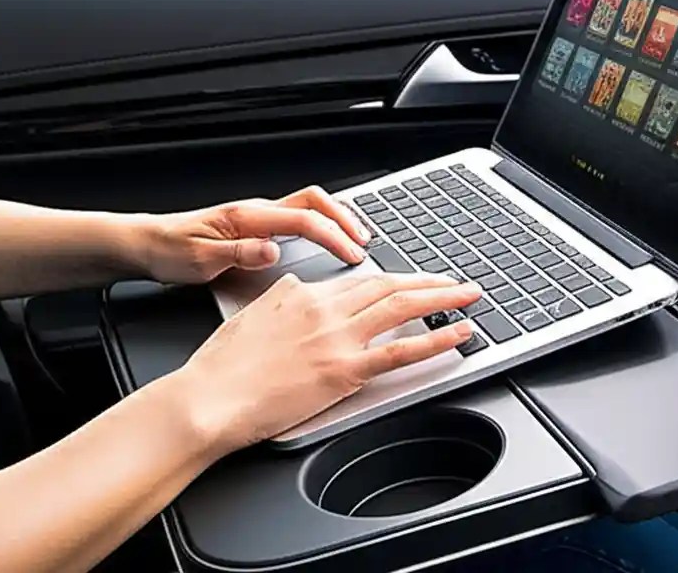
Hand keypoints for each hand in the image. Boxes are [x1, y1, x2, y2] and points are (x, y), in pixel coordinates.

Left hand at [142, 186, 371, 283]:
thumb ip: (239, 254)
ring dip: (338, 217)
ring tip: (359, 236)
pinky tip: (330, 237)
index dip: (334, 237)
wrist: (146, 244)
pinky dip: (323, 222)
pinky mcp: (256, 224)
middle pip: (315, 201)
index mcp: (247, 217)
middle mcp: (257, 210)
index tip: (353, 255)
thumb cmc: (169, 251)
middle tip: (366, 242)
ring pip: (310, 204)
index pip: (304, 220)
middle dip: (346, 219)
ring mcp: (258, 215)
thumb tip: (273, 251)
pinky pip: (300, 216)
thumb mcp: (200, 260)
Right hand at [174, 272, 481, 452]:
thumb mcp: (252, 314)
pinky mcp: (345, 371)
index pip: (360, 280)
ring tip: (469, 296)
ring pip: (403, 306)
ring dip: (443, 298)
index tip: (414, 283)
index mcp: (303, 294)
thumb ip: (282, 298)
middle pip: (390, 285)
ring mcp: (338, 339)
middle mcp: (325, 309)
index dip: (395, 279)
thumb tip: (299, 287)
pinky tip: (459, 333)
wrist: (209, 399)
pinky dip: (436, 339)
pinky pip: (401, 350)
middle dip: (429, 281)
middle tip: (455, 281)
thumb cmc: (222, 367)